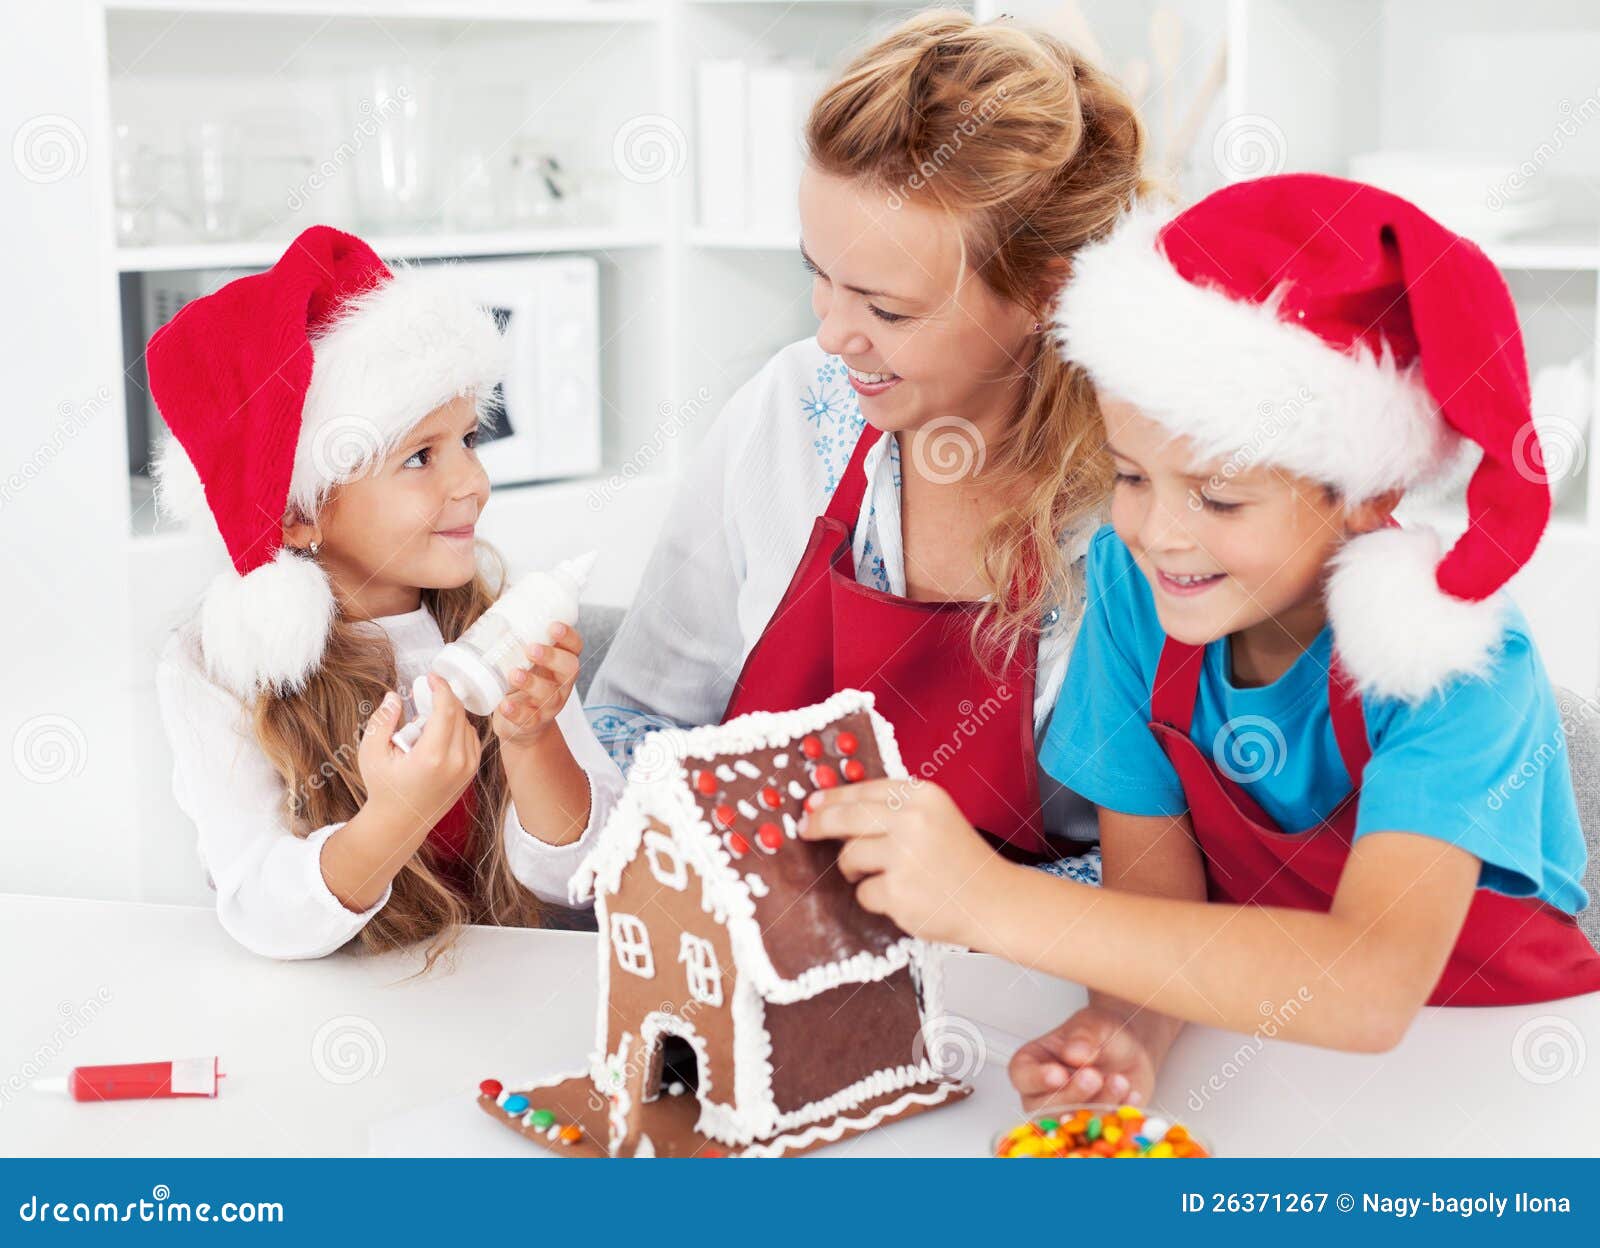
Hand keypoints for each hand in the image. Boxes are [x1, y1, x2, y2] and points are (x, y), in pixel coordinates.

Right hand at [359, 675, 480, 834]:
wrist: (400, 823)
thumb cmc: (383, 788)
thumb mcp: (371, 753)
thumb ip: (382, 721)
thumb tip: (393, 696)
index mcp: (433, 756)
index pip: (447, 709)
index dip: (441, 687)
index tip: (432, 677)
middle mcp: (456, 762)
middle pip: (458, 714)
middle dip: (442, 699)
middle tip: (423, 695)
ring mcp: (467, 768)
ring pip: (467, 724)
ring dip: (449, 715)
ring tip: (424, 724)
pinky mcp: (471, 772)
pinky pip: (471, 738)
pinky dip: (457, 729)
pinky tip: (436, 735)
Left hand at [492, 622, 581, 752]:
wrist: (522, 726)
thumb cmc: (523, 684)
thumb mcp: (525, 662)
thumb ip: (517, 643)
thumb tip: (493, 618)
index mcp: (560, 664)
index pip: (575, 647)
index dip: (568, 636)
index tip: (552, 626)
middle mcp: (561, 684)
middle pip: (569, 668)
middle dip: (552, 657)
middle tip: (531, 649)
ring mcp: (549, 705)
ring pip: (549, 694)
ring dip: (532, 682)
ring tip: (514, 674)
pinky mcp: (534, 723)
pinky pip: (529, 719)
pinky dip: (516, 712)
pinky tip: (504, 704)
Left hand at [798, 777, 1013, 946]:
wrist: (995, 901)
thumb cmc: (961, 861)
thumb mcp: (935, 817)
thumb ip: (894, 809)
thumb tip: (831, 807)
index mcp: (922, 795)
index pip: (863, 790)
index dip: (832, 797)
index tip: (812, 804)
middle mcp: (913, 820)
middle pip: (845, 817)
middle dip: (819, 824)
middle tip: (806, 830)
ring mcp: (904, 856)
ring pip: (848, 857)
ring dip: (855, 871)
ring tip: (884, 876)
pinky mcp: (898, 890)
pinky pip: (863, 893)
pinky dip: (875, 899)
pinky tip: (902, 897)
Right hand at [1008, 1006, 1159, 1111]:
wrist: (1129, 1047)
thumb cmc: (1101, 1033)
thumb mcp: (1093, 1024)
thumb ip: (1083, 1036)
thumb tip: (1074, 1054)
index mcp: (1032, 1062)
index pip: (1021, 1076)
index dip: (1036, 1079)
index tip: (1059, 1074)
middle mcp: (1043, 1093)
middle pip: (1044, 1108)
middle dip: (1071, 1096)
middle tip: (1094, 1077)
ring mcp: (1067, 1113)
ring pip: (1073, 1123)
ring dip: (1098, 1105)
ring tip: (1120, 1081)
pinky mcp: (1091, 1126)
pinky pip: (1101, 1130)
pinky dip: (1117, 1114)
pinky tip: (1130, 1093)